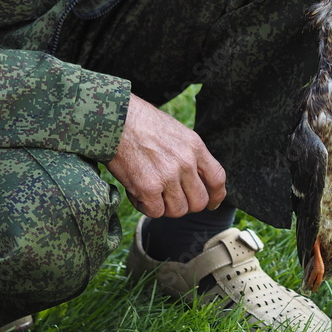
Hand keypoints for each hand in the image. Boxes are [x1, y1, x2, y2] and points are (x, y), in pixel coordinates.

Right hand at [106, 94, 226, 217]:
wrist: (114, 119)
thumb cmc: (141, 123)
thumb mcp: (177, 132)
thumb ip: (190, 154)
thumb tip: (197, 179)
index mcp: (195, 147)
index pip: (217, 180)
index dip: (216, 197)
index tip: (211, 204)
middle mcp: (185, 163)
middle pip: (199, 201)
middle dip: (187, 205)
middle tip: (171, 198)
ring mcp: (167, 176)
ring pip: (178, 210)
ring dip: (165, 207)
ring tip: (151, 193)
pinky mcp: (147, 188)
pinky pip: (155, 212)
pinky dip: (146, 207)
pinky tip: (137, 193)